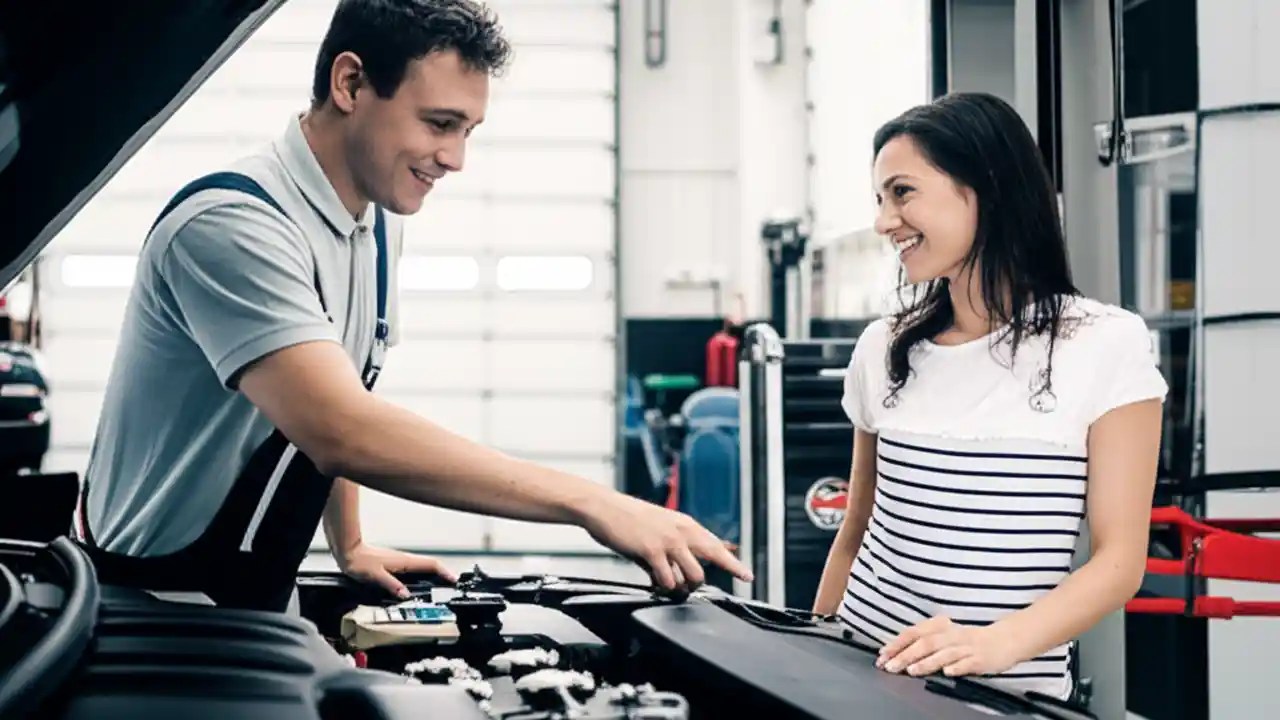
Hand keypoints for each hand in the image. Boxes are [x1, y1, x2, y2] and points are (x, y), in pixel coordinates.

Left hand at [336, 541, 457, 598]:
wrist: (349, 553)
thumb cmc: (360, 561)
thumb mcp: (376, 576)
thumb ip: (392, 585)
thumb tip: (406, 595)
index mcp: (404, 561)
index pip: (431, 565)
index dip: (445, 572)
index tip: (454, 580)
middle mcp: (405, 560)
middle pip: (431, 566)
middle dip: (443, 575)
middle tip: (452, 586)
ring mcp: (401, 562)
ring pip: (423, 569)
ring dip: (434, 576)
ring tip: (441, 587)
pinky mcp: (395, 565)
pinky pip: (414, 571)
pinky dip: (422, 577)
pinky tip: (419, 586)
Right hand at [582, 494, 752, 592]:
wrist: (604, 507)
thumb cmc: (629, 518)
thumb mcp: (660, 527)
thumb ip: (677, 545)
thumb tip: (689, 565)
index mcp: (685, 524)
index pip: (716, 546)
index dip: (734, 564)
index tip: (748, 576)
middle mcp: (682, 531)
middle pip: (711, 561)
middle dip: (699, 581)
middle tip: (684, 587)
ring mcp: (669, 540)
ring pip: (693, 576)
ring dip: (682, 587)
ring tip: (666, 585)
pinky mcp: (652, 550)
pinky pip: (668, 580)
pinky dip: (663, 587)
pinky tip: (654, 583)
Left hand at [876, 616, 1017, 677]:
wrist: (1004, 640)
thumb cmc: (969, 640)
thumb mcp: (945, 636)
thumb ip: (925, 641)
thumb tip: (898, 652)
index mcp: (941, 627)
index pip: (915, 633)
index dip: (898, 643)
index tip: (882, 654)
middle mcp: (952, 635)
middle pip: (926, 644)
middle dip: (906, 655)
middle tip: (890, 667)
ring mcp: (967, 647)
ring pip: (944, 653)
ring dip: (927, 662)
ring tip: (911, 670)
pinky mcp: (981, 659)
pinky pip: (968, 663)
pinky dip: (957, 667)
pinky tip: (947, 672)